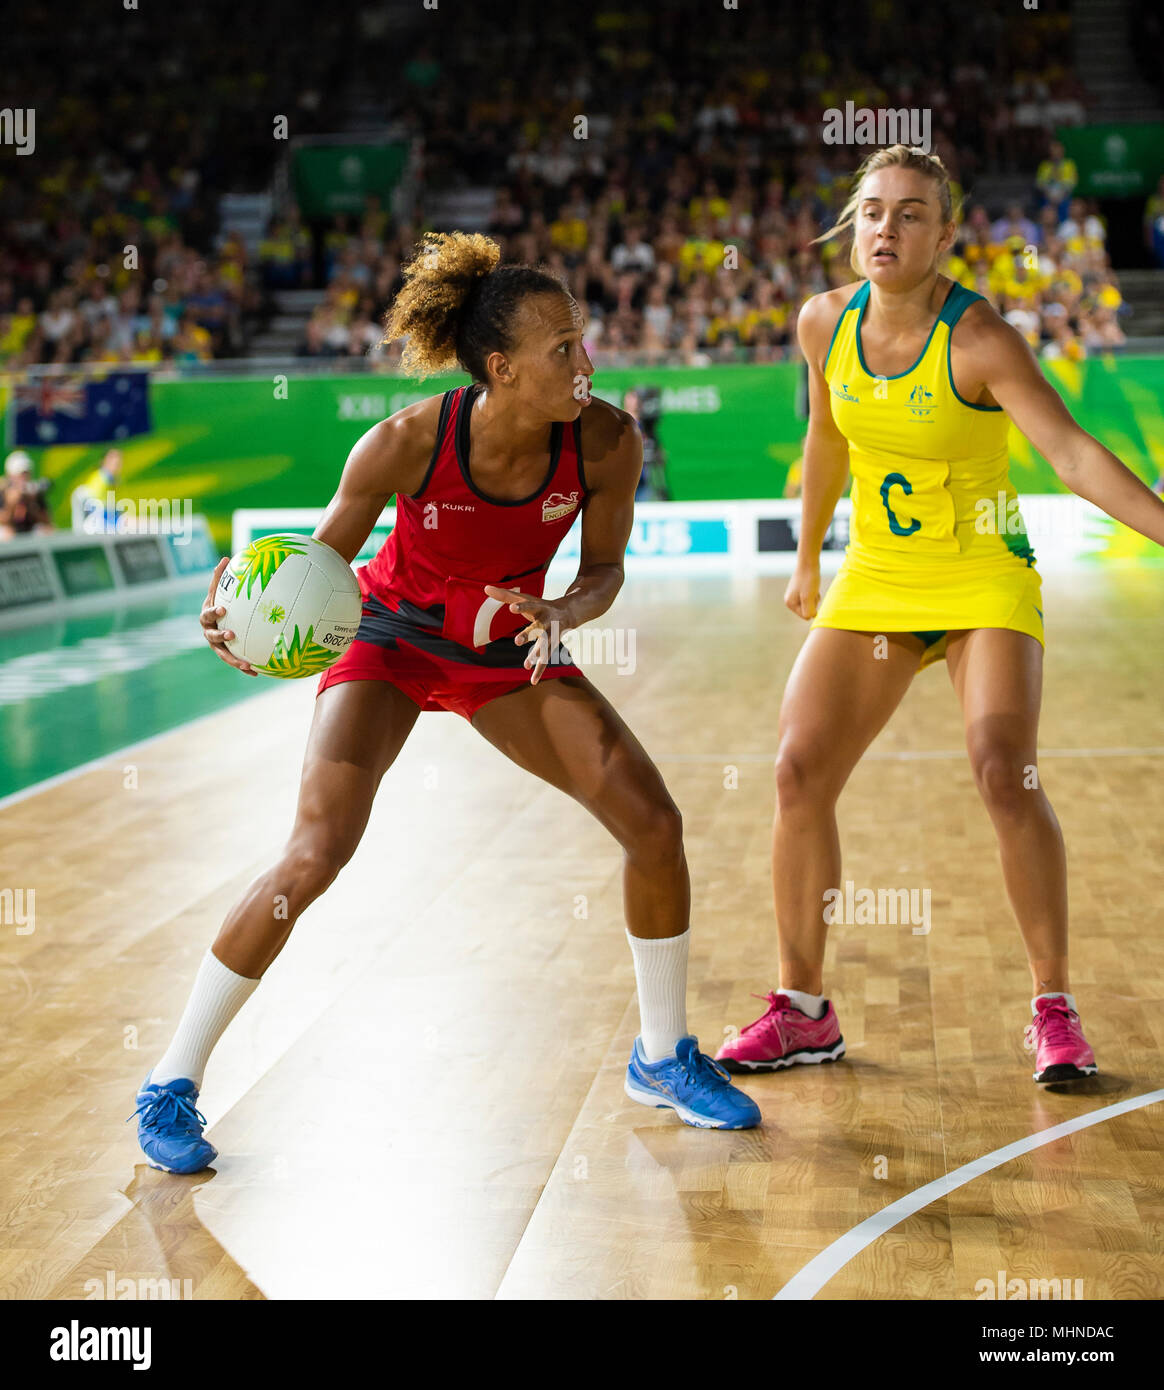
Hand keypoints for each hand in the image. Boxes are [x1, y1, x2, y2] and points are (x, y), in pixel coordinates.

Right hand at [201, 557, 257, 675]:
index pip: (208, 614)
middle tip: (231, 635)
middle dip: (220, 636)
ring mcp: (217, 646)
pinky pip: (235, 662)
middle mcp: (209, 633)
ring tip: (247, 665)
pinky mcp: (226, 655)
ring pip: (224, 655)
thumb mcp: (218, 591)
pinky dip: (244, 668)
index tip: (223, 609)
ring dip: (234, 660)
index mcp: (207, 617)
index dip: (214, 612)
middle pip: (212, 637)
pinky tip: (257, 672)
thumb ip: (220, 578)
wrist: (216, 621)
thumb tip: (225, 557)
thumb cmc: (219, 603)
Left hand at [483, 585, 572, 684]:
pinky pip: (546, 660)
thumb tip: (485, 587)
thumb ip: (505, 595)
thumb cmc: (540, 605)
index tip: (511, 607)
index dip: (521, 607)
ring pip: (544, 646)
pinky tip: (533, 681)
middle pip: (538, 628)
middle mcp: (547, 622)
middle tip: (517, 641)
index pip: (529, 606)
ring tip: (526, 664)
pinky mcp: (552, 646)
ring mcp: (551, 635)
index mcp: (539, 608)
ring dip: (536, 655)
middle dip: (529, 635)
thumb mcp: (525, 598)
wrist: (568, 613)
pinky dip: (539, 670)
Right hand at [784, 560, 820, 620]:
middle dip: (813, 603)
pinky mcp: (800, 590)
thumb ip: (808, 611)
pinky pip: (810, 598)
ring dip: (814, 597)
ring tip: (813, 587)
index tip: (811, 595)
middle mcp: (790, 600)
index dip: (812, 607)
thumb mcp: (808, 597)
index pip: (805, 616)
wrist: (808, 563)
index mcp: (790, 603)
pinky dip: (814, 593)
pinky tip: (813, 585)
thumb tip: (809, 618)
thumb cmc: (809, 579)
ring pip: (810, 604)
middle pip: (807, 610)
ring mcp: (794, 595)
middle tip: (813, 590)